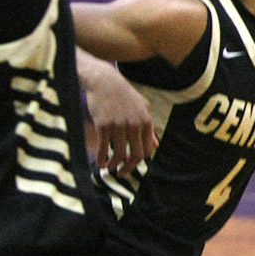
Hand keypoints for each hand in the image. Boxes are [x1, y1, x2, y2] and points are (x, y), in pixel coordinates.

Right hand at [79, 51, 156, 174]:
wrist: (104, 82)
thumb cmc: (123, 95)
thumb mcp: (142, 107)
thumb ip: (149, 127)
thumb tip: (156, 145)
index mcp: (146, 121)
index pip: (148, 148)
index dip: (140, 160)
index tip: (132, 164)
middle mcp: (135, 124)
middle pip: (136, 155)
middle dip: (129, 168)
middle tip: (122, 173)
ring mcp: (119, 125)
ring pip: (119, 155)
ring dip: (113, 166)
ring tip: (108, 168)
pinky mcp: (103, 125)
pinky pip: (104, 148)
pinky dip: (101, 159)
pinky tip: (98, 162)